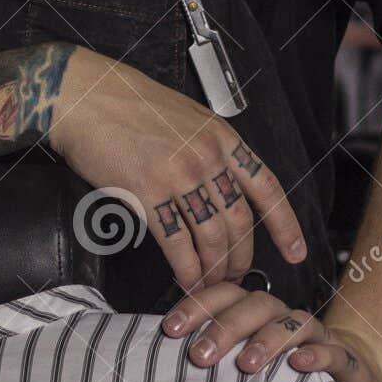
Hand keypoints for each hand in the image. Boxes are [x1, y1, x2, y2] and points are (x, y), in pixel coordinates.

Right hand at [45, 48, 305, 292]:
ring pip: (212, 238)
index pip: (266, 188)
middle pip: (240, 223)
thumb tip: (219, 188)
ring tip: (208, 287)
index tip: (296, 253)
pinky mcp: (148, 191)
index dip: (285, 225)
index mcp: (221, 137)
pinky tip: (184, 281)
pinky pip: (178, 243)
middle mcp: (207, 156)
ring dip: (213, 270)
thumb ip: (207, 149)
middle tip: (235, 280)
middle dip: (241, 260)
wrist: (85, 95)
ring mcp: (179, 174)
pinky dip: (186, 270)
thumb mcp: (185, 117)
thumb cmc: (127, 103)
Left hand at [163, 281, 381, 381]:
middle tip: (200, 355)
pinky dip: (315, 355)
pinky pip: (332, 351)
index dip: (196, 307)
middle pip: (253, 306)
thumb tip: (164, 371)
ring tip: (247, 364)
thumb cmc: (288, 380)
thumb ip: (216, 364)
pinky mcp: (345, 360)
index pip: (223, 296)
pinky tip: (298, 365)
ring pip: (291, 323)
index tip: (170, 330)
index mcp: (255, 315)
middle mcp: (283, 318)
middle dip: (224, 327)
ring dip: (266, 340)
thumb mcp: (246, 372)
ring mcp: (316, 337)